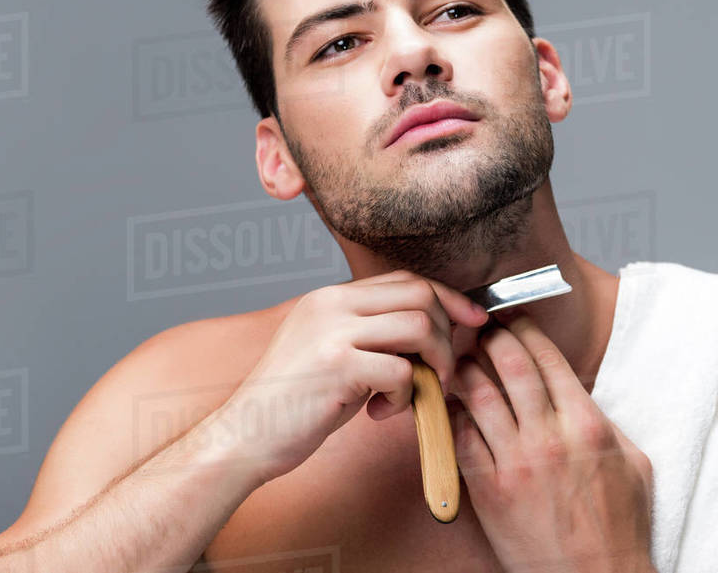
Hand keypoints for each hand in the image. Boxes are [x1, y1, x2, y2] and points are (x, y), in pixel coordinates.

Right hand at [221, 269, 490, 483]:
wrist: (243, 437)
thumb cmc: (293, 402)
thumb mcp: (333, 352)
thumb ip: (373, 333)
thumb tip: (432, 329)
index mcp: (331, 296)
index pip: (407, 279)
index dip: (448, 298)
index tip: (474, 319)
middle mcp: (331, 303)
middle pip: (420, 295)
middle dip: (445, 334)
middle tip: (440, 371)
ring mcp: (333, 331)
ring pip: (419, 326)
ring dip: (433, 363)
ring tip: (413, 391)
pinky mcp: (336, 365)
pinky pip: (402, 369)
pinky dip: (405, 394)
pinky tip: (379, 412)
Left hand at [447, 314, 654, 572]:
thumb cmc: (619, 523)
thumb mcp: (632, 460)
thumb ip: (601, 418)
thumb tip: (574, 388)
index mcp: (587, 423)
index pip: (547, 357)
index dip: (525, 329)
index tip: (513, 318)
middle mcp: (549, 436)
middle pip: (508, 365)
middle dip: (490, 338)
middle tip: (480, 329)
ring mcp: (515, 463)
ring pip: (477, 395)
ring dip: (465, 369)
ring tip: (459, 359)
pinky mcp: (488, 490)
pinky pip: (461, 437)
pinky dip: (454, 414)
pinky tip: (452, 404)